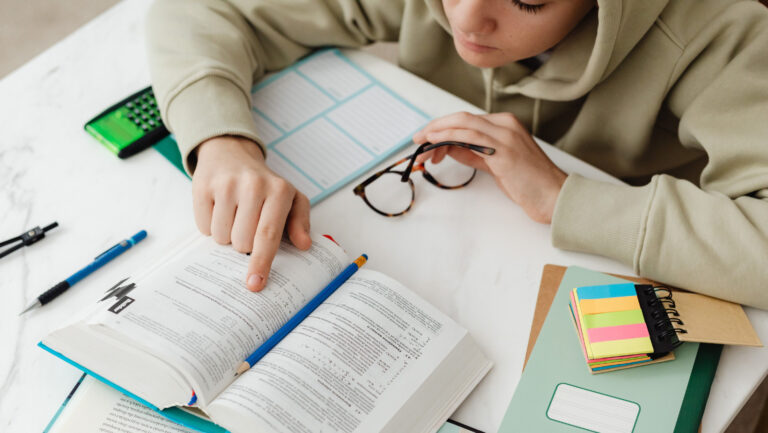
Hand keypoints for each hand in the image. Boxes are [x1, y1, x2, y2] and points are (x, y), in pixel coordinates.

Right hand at [192, 135, 310, 290]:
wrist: (231, 153)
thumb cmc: (265, 184)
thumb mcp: (291, 198)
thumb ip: (300, 222)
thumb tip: (304, 245)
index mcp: (279, 190)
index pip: (268, 235)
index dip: (261, 262)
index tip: (255, 284)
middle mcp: (253, 185)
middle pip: (242, 242)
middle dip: (244, 244)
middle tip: (248, 224)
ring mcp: (226, 185)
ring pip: (221, 238)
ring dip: (227, 235)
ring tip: (234, 214)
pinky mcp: (203, 186)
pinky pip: (203, 227)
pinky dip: (210, 225)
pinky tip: (219, 209)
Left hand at [412, 112, 566, 222]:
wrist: (554, 196)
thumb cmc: (528, 183)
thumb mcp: (495, 164)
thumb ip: (474, 153)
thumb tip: (449, 148)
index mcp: (506, 124)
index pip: (467, 120)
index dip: (443, 127)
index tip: (427, 138)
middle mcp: (506, 124)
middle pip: (461, 118)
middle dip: (435, 127)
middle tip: (417, 139)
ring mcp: (506, 135)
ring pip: (463, 124)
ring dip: (437, 133)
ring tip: (422, 145)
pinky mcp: (504, 151)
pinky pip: (470, 137)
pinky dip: (449, 137)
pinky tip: (435, 143)